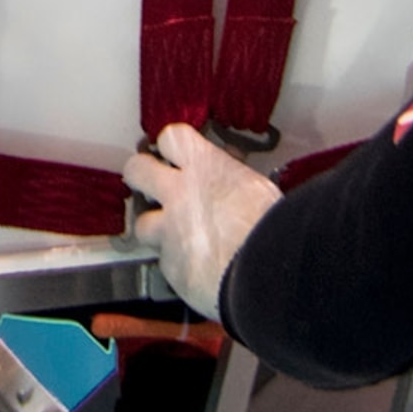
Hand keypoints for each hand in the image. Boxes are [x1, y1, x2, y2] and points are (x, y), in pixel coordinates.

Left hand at [122, 124, 281, 320]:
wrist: (268, 274)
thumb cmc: (275, 228)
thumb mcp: (259, 188)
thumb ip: (233, 178)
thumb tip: (230, 173)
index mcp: (204, 167)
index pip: (172, 137)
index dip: (173, 145)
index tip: (177, 153)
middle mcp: (177, 194)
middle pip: (137, 169)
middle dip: (141, 176)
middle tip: (152, 185)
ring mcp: (168, 232)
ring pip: (142, 224)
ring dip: (155, 229)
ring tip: (175, 238)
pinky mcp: (170, 268)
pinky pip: (165, 262)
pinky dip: (178, 265)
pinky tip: (196, 270)